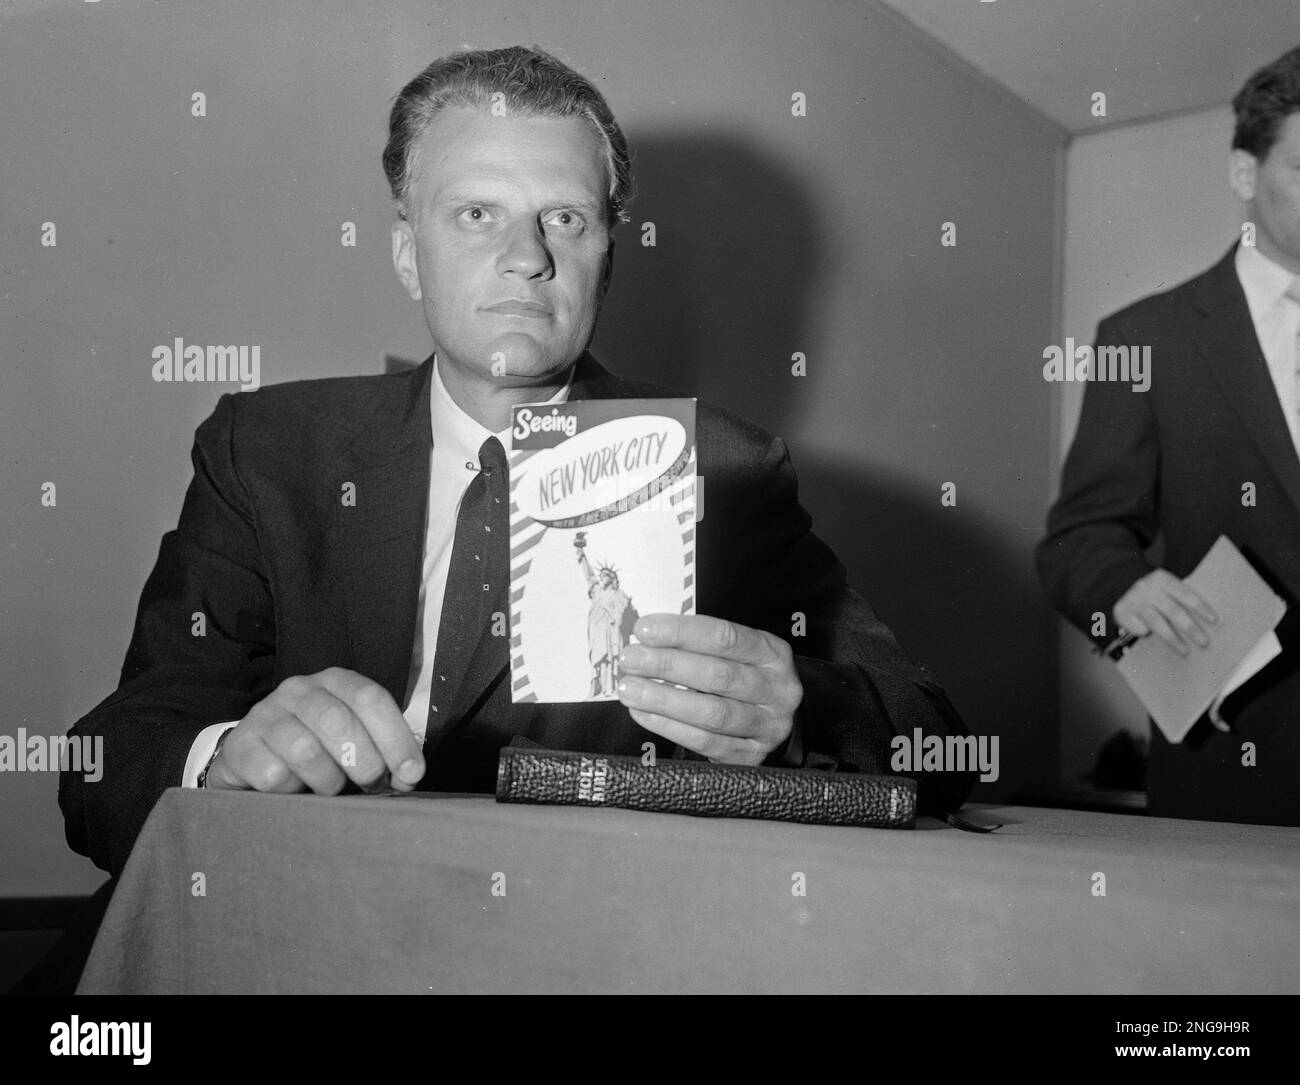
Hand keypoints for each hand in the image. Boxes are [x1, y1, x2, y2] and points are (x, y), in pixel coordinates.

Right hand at [204, 667, 424, 793]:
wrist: (254, 760)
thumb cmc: (318, 750)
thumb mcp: (353, 742)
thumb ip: (384, 753)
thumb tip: (409, 778)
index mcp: (335, 682)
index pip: (371, 698)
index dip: (396, 739)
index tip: (411, 774)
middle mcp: (299, 690)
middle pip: (339, 722)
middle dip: (365, 764)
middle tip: (372, 787)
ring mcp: (265, 714)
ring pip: (305, 750)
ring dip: (328, 781)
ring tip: (331, 789)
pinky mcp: (239, 745)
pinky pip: (272, 774)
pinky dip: (291, 791)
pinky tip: (293, 790)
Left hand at [615, 614, 802, 763]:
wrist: (775, 720)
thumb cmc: (746, 677)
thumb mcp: (737, 653)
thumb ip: (699, 644)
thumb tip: (648, 639)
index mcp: (772, 653)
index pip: (725, 637)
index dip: (681, 632)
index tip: (644, 630)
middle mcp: (776, 689)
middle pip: (717, 675)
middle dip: (667, 665)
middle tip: (631, 659)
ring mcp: (767, 726)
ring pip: (711, 712)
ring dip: (664, 699)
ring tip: (631, 689)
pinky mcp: (751, 756)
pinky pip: (705, 742)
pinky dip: (669, 727)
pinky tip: (644, 714)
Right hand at [1113, 569, 1216, 656]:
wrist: (1117, 584)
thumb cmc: (1153, 592)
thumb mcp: (1165, 587)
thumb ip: (1179, 597)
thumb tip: (1204, 620)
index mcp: (1161, 578)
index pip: (1184, 593)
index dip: (1200, 607)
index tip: (1214, 621)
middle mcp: (1146, 587)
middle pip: (1172, 611)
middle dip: (1190, 628)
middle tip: (1203, 642)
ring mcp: (1133, 600)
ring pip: (1156, 623)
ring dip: (1173, 639)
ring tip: (1184, 651)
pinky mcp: (1121, 612)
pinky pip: (1139, 629)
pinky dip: (1146, 634)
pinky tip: (1149, 636)